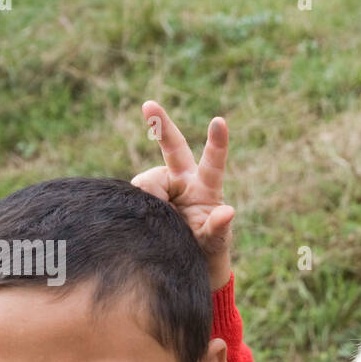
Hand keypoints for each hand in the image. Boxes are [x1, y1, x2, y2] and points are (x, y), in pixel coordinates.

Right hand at [132, 100, 234, 291]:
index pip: (213, 162)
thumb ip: (219, 227)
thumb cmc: (206, 247)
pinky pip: (132, 195)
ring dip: (149, 202)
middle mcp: (184, 178)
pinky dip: (134, 205)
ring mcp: (162, 183)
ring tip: (160, 225)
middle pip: (173, 147)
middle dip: (160, 124)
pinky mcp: (143, 193)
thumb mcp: (215, 241)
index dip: (217, 143)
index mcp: (206, 186)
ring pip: (146, 184)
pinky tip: (140, 218)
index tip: (220, 121)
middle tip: (149, 105)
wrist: (183, 256)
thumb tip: (228, 211)